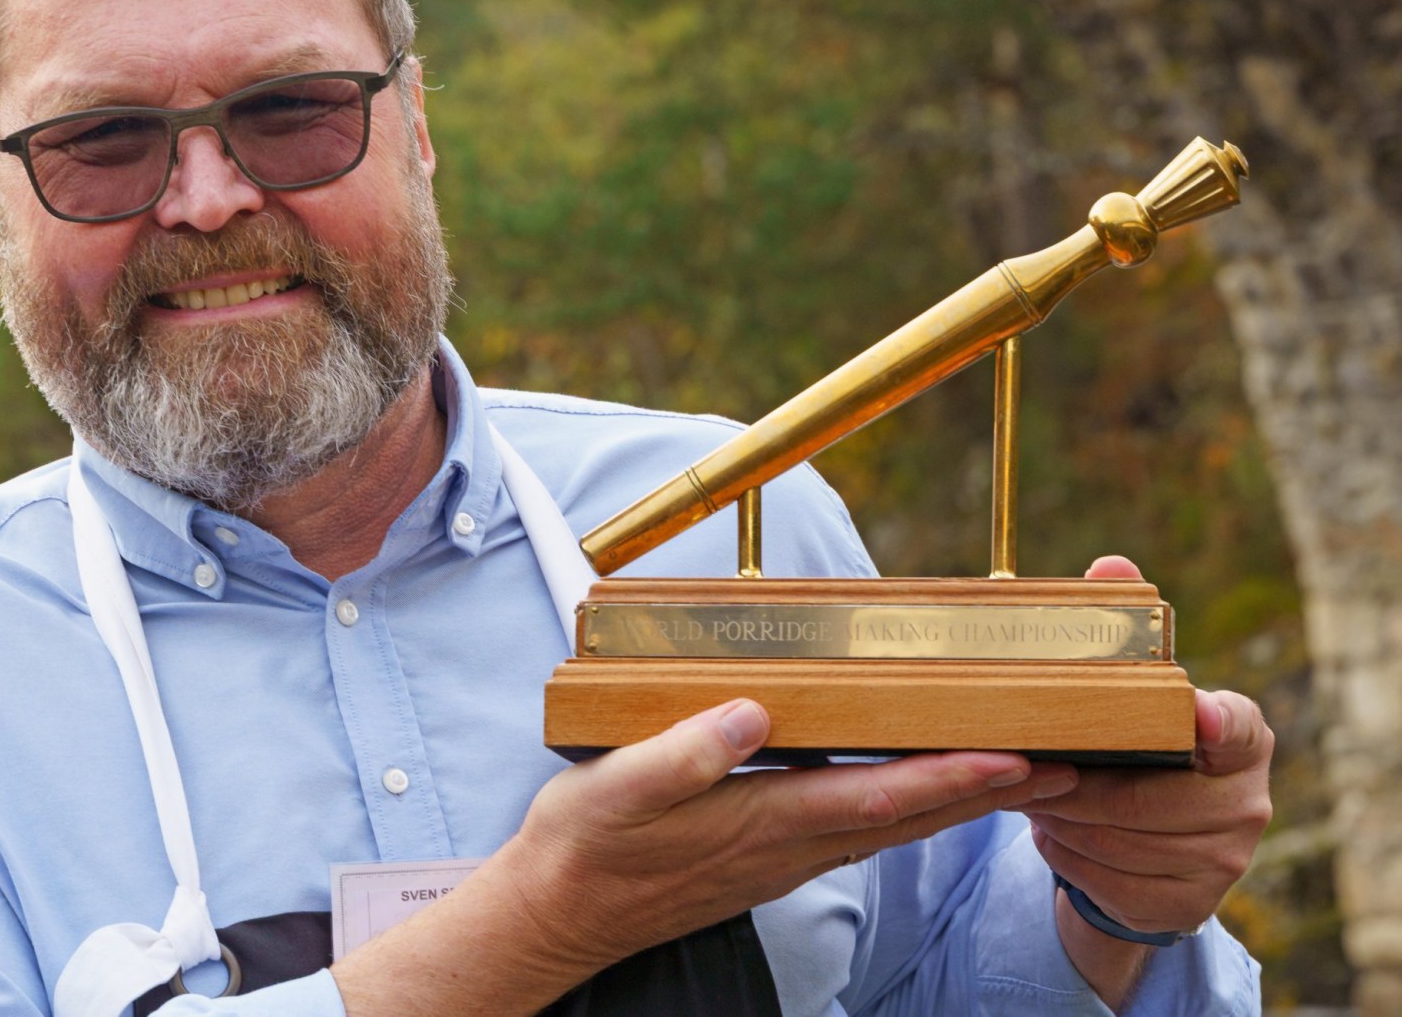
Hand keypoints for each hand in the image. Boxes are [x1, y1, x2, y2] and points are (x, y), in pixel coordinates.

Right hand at [491, 699, 1078, 976]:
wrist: (558, 915)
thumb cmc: (584, 846)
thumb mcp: (613, 790)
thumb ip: (682, 755)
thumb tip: (750, 715)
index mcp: (760, 822)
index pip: (876, 797)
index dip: (951, 775)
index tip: (1018, 753)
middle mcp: (790, 846)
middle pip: (913, 816)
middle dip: (993, 787)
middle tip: (1072, 757)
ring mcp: (787, 856)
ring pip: (900, 825)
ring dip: (968, 799)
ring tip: (1032, 767)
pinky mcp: (774, 855)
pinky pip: (868, 828)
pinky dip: (920, 806)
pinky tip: (936, 789)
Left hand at [1027, 556, 1273, 940]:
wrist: (1142, 849)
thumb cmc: (1131, 749)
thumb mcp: (1128, 695)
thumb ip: (1120, 631)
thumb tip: (1111, 566)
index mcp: (1240, 736)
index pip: (1239, 728)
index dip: (1217, 721)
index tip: (1197, 712)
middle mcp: (1247, 801)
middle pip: (1144, 798)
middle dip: (1073, 784)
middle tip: (1024, 765)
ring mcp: (1224, 859)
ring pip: (1115, 839)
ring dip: (1058, 817)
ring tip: (1031, 793)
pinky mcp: (1187, 905)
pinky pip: (1103, 877)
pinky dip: (1063, 854)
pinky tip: (1052, 832)